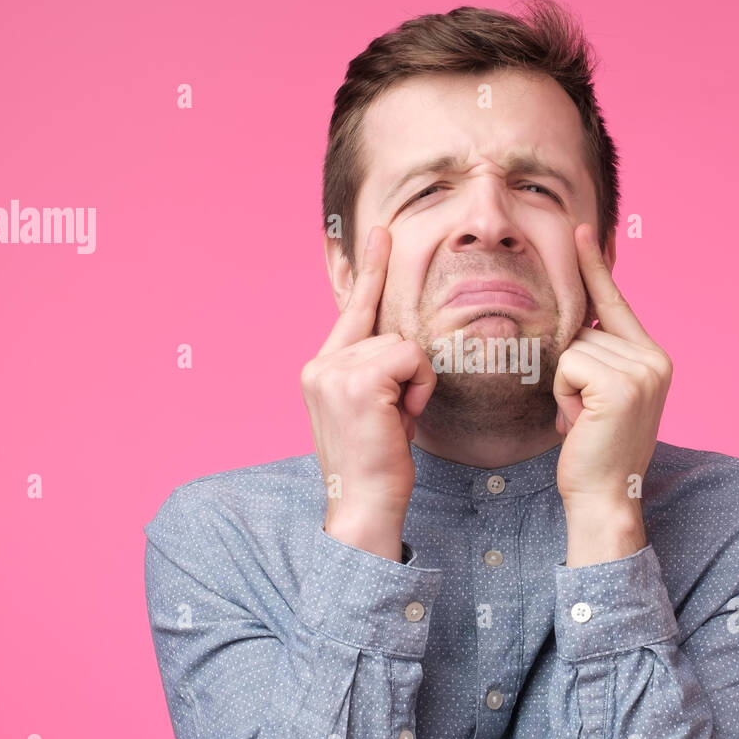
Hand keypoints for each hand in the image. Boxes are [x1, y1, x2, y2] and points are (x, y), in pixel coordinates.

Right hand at [299, 226, 436, 560]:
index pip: (352, 309)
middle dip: (409, 375)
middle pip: (391, 331)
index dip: (370, 270)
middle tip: (395, 418)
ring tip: (396, 422)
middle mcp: (319, 364)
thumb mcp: (376, 408)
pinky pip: (411, 358)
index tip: (379, 231)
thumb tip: (403, 345)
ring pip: (404, 345)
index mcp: (321, 368)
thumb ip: (378, 371)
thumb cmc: (377, 464)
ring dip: (415, 385)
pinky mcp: (355, 380)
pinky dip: (419, 388)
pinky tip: (402, 418)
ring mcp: (331, 370)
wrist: (363, 507)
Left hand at [553, 223, 671, 565]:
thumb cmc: (594, 451)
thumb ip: (597, 357)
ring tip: (584, 420)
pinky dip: (564, 395)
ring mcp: (642, 369)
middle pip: (583, 329)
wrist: (607, 497)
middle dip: (570, 372)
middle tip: (585, 415)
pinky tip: (581, 422)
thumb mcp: (599, 395)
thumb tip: (574, 322)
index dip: (595, 267)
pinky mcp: (622, 384)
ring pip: (573, 348)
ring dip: (566, 387)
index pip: (615, 301)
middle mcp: (654, 358)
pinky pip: (569, 365)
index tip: (581, 229)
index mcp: (652, 357)